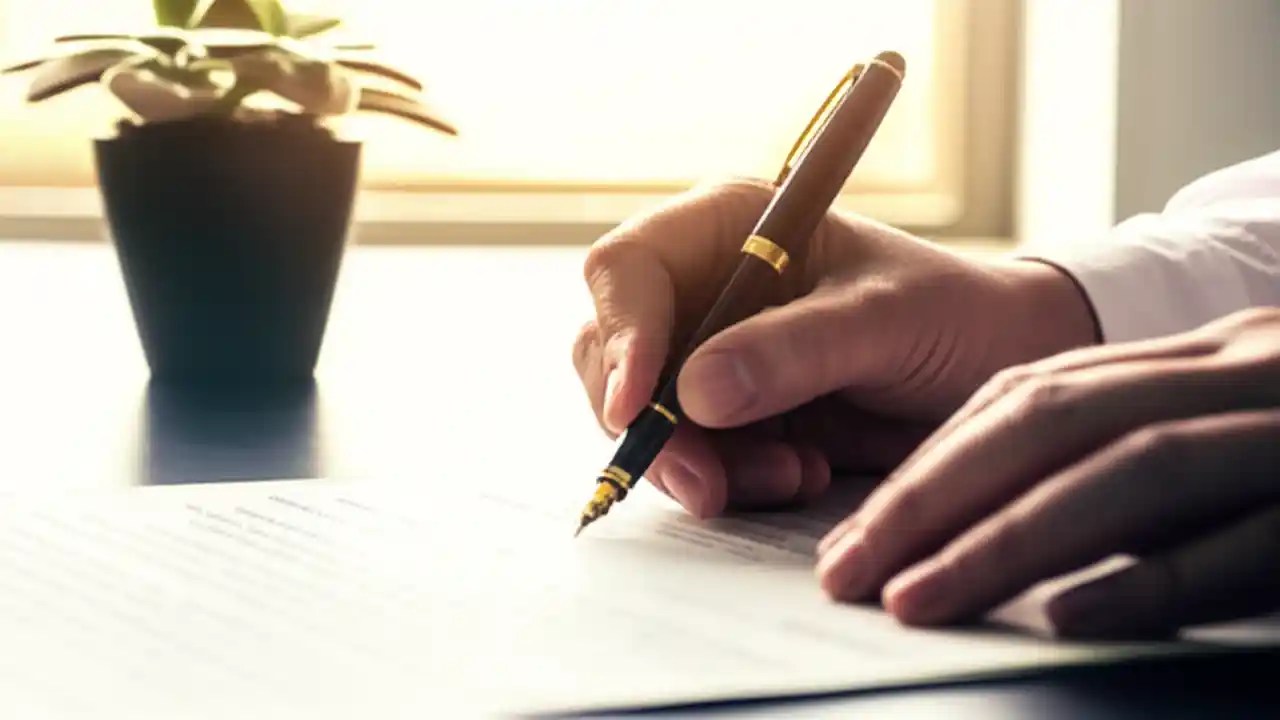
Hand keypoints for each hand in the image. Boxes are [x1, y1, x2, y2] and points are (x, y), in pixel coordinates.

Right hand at [572, 179, 1097, 516]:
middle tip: (706, 481)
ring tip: (794, 474)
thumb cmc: (954, 316)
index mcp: (727, 227)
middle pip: (614, 355)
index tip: (640, 403)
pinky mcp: (732, 416)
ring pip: (649, 419)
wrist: (1000, 371)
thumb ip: (795, 348)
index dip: (620, 334)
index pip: (628, 271)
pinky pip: (693, 458)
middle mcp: (704, 288)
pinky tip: (802, 473)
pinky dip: (733, 481)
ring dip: (703, 463)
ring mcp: (712, 355)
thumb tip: (693, 391)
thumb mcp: (886, 320)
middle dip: (654, 424)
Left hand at [817, 307, 1279, 637]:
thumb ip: (1117, 457)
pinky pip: (1239, 546)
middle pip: (1057, 421)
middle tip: (846, 573)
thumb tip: (970, 523)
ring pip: (1133, 471)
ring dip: (1007, 540)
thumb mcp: (1216, 429)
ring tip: (911, 600)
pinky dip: (1144, 582)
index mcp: (1198, 354)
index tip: (856, 536)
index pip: (1034, 396)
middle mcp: (1241, 372)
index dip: (933, 466)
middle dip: (935, 499)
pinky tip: (1061, 616)